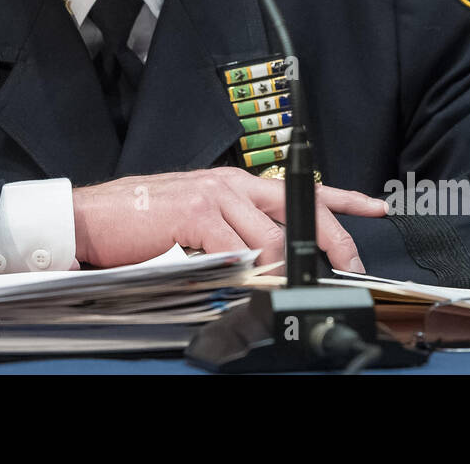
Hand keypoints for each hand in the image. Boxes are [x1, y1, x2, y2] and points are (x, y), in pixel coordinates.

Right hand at [71, 166, 388, 271]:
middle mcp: (230, 184)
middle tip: (347, 268)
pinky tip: (236, 278)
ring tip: (268, 285)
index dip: (343, 198)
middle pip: (300, 211)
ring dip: (276, 270)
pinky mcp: (196, 216)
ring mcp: (214, 197)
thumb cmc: (140, 222)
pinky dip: (243, 271)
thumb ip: (234, 234)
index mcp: (234, 182)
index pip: (300, 187)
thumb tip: (266, 263)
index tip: (376, 206)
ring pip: (270, 239)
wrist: (93, 217)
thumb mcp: (197, 220)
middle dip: (332, 242)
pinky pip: (236, 251)